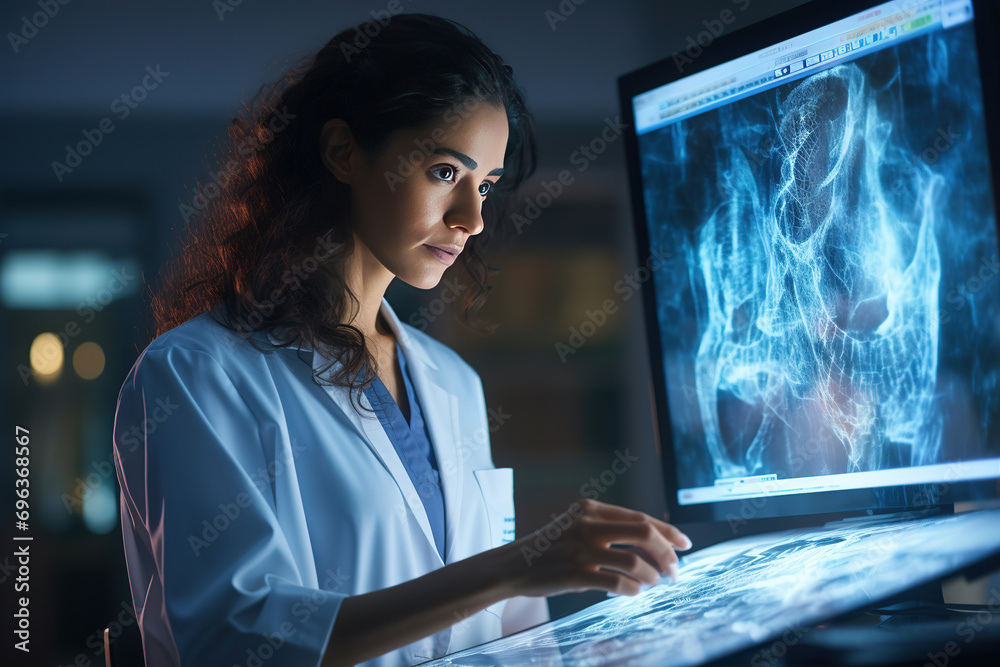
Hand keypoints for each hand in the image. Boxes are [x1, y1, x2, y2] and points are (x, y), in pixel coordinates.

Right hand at [494, 498, 691, 598]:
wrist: (512, 565)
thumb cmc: (549, 549)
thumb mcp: (575, 527)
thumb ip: (607, 530)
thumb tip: (651, 544)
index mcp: (590, 509)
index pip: (640, 517)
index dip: (668, 531)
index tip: (685, 543)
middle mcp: (588, 525)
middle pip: (644, 533)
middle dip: (667, 553)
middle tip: (675, 570)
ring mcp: (581, 549)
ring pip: (635, 561)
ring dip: (652, 576)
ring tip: (655, 584)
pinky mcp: (575, 574)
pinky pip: (618, 582)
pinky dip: (633, 589)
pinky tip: (634, 592)